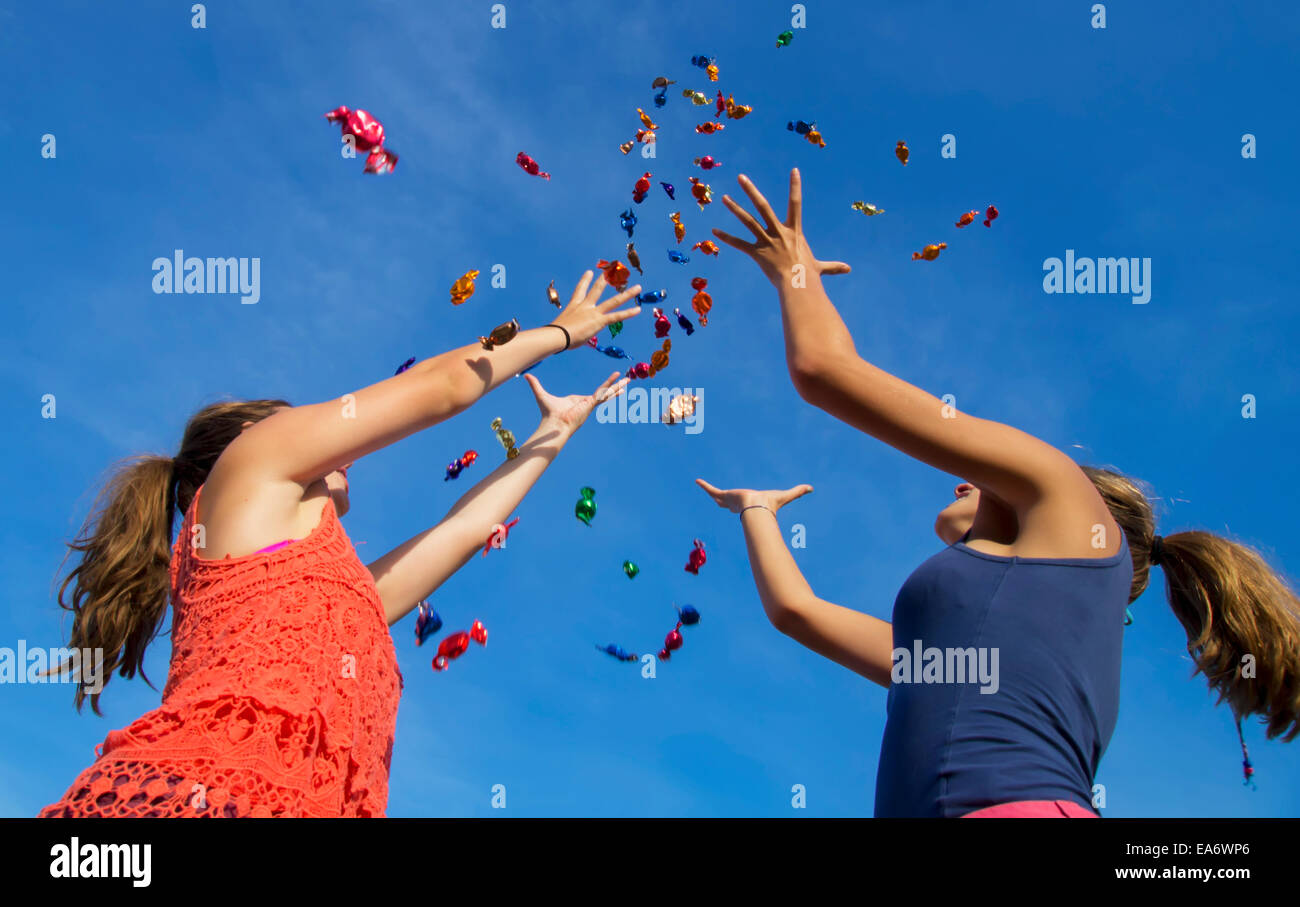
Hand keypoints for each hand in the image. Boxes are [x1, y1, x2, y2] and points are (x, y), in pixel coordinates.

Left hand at [526, 371, 628, 438]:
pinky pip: (603, 393)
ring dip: (618, 387)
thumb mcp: (541, 395)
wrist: (553, 425)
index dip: (602, 389)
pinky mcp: (591, 404)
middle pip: (604, 393)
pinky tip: (620, 381)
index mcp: (579, 402)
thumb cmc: (548, 413)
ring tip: (629, 380)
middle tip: (626, 381)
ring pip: (607, 393)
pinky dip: (611, 386)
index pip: (594, 394)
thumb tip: (525, 376)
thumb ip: (535, 385)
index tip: (608, 386)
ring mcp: (590, 404)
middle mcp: (587, 403)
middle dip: (615, 387)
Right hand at [549, 271, 642, 347]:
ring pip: (614, 301)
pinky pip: (617, 316)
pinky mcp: (599, 321)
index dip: (585, 281)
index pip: (580, 291)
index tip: (590, 272)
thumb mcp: (561, 329)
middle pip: (597, 290)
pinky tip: (638, 309)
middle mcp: (585, 306)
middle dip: (604, 280)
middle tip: (610, 271)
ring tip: (638, 288)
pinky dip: (628, 313)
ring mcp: (594, 313)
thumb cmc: (556, 335)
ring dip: (627, 294)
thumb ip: (568, 330)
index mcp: (574, 306)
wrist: (558, 335)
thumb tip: (566, 338)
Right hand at [695, 479, 812, 514]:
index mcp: (750, 505)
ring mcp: (730, 501)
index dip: (742, 504)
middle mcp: (738, 505)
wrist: (757, 507)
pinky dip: (704, 486)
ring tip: (703, 488)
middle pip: (729, 503)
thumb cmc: (770, 504)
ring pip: (718, 498)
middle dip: (724, 502)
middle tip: (719, 499)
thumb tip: (812, 489)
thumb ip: (798, 492)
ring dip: (711, 493)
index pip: (744, 505)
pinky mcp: (724, 496)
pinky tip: (697, 481)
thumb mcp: (786, 495)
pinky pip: (712, 490)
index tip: (741, 502)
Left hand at [712, 169, 850, 286]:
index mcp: (794, 231)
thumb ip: (832, 267)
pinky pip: (739, 244)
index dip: (795, 186)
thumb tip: (848, 269)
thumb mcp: (820, 268)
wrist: (798, 285)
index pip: (796, 203)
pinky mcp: (757, 254)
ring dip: (735, 208)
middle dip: (751, 191)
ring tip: (724, 197)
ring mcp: (766, 241)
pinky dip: (726, 238)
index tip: (794, 170)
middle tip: (740, 177)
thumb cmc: (809, 277)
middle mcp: (779, 232)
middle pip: (763, 206)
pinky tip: (714, 231)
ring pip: (748, 221)